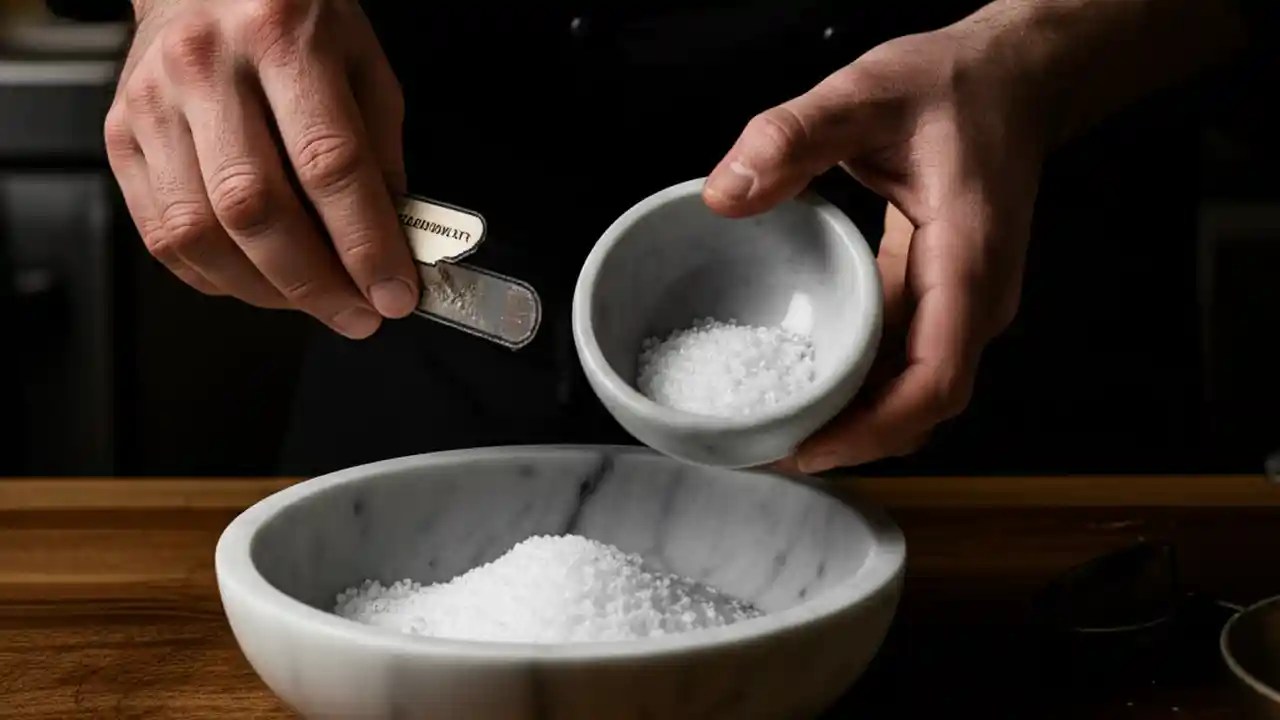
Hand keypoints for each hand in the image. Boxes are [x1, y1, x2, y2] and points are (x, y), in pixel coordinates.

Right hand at [106, 0, 415, 338]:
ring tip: (313, 302)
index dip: (365, 244)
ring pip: (200, 231)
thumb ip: (379, 152)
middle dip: (315, 282)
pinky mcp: (120, 136)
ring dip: (266, 290)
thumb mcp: (362, 63)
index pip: (328, 163)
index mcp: (282, 39)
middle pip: (254, 207)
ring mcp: (152, 104)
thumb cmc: (293, 16)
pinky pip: (163, 234)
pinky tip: (258, 280)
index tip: (394, 293)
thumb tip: (393, 242)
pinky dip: (217, 276)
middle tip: (358, 314)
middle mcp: (206, 68)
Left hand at [704, 22, 1044, 473]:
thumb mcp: (866, 93)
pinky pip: (901, 362)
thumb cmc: (957, 86)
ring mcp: (961, 306)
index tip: (811, 449)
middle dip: (851, 439)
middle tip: (767, 450)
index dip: (875, 429)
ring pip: (912, 392)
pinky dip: (857, 385)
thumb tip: (724, 193)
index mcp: (969, 262)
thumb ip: (793, 135)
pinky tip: (804, 381)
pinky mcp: (940, 299)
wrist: (1014, 79)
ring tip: (775, 429)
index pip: (936, 380)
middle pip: (921, 405)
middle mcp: (975, 299)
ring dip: (853, 421)